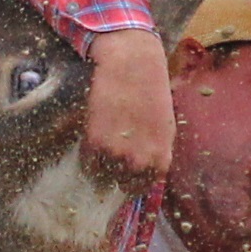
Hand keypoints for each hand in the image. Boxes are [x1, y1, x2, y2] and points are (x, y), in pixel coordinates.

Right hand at [80, 28, 173, 190]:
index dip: (132, 181)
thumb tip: (143, 169)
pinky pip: (87, 162)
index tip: (125, 174)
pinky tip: (93, 135)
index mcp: (161, 158)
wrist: (132, 64)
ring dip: (99, 164)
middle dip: (115, 173)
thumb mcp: (164, 127)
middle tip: (111, 155)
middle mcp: (140, 161)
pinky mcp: (95, 143)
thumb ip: (155, 152)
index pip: (143, 187)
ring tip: (102, 143)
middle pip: (121, 185)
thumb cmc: (151, 91)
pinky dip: (87, 153)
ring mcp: (117, 154)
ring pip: (101, 176)